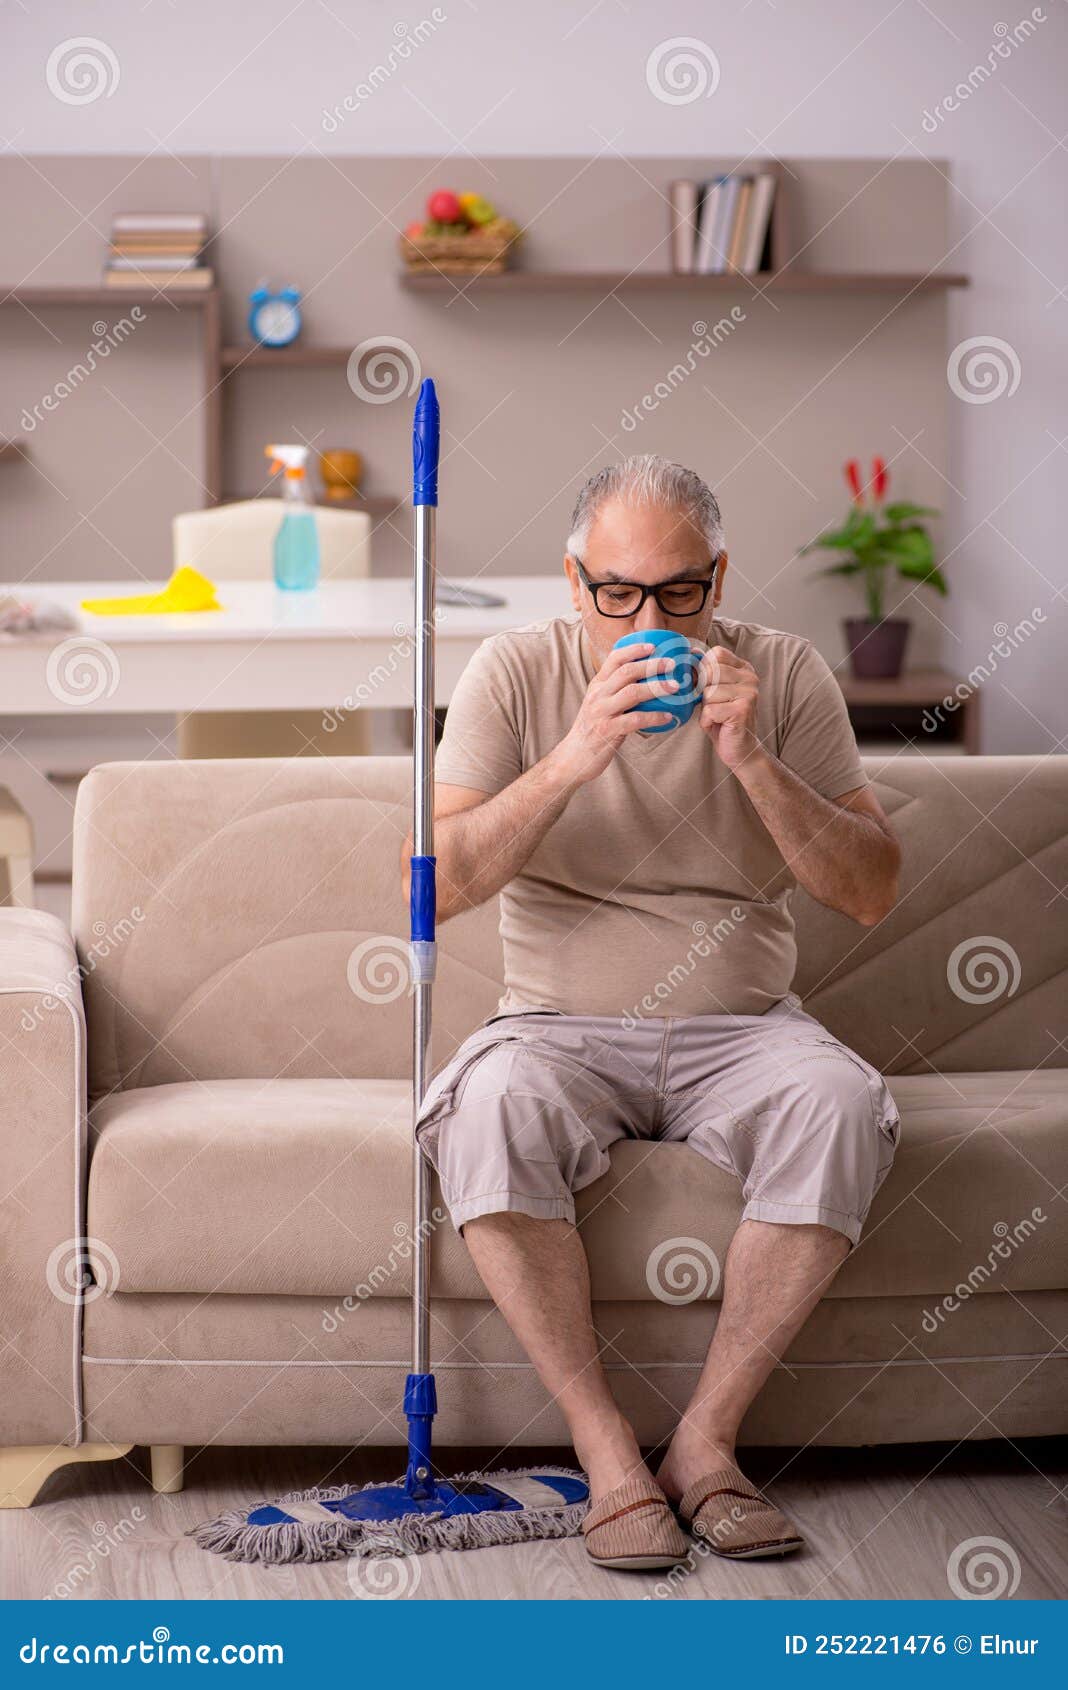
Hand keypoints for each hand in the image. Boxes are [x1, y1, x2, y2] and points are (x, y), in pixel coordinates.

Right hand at [549, 642, 678, 786]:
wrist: (572, 757)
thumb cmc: (591, 730)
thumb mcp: (599, 704)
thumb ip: (616, 692)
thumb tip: (645, 682)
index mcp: (597, 685)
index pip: (614, 659)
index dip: (634, 649)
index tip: (653, 646)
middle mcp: (598, 695)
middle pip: (627, 672)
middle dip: (651, 665)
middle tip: (671, 664)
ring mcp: (602, 712)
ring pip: (632, 692)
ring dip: (656, 687)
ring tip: (675, 687)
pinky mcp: (607, 731)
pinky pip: (635, 719)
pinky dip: (654, 717)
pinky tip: (668, 717)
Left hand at [698, 645, 761, 771]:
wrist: (740, 749)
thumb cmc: (722, 719)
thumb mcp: (713, 691)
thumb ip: (706, 672)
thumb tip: (691, 651)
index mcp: (744, 669)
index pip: (716, 654)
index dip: (704, 669)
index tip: (706, 686)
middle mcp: (750, 678)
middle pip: (710, 671)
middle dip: (703, 692)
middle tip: (713, 705)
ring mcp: (749, 693)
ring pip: (708, 692)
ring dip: (706, 708)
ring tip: (717, 716)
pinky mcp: (743, 709)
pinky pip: (710, 710)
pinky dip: (707, 721)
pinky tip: (718, 724)